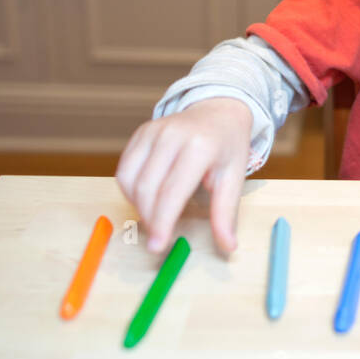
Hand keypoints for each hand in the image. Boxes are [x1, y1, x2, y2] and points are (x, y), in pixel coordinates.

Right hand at [114, 98, 253, 258]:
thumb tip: (227, 246)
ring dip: (138, 206)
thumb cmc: (227, 146)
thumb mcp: (234, 177)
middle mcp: (171, 135)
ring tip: (158, 215)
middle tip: (160, 237)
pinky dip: (131, 191)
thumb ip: (226, 213)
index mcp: (199, 146)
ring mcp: (152, 131)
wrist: (218, 112)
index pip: (172, 192)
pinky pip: (124, 170)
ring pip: (130, 181)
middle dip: (150, 219)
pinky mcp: (139, 133)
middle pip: (147, 189)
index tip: (158, 247)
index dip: (162, 222)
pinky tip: (149, 198)